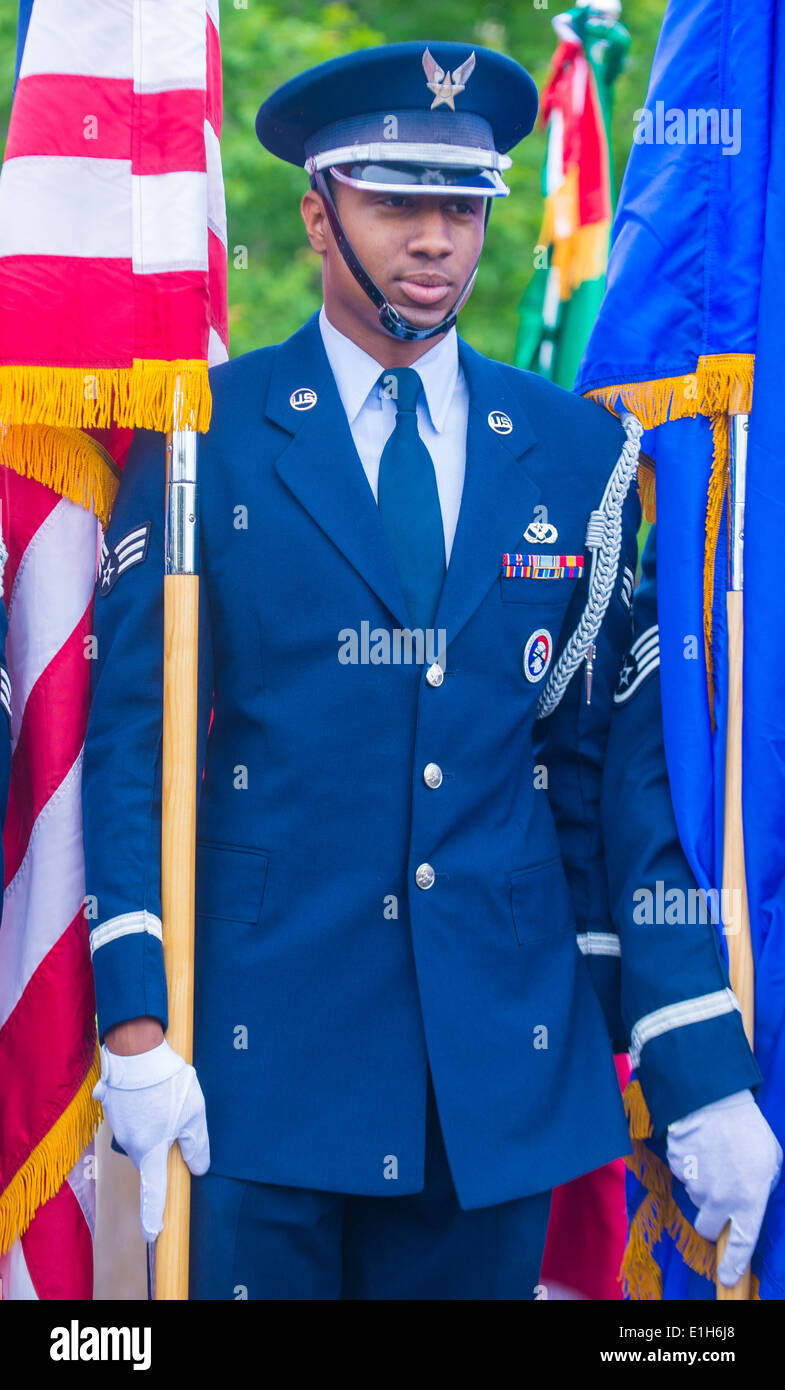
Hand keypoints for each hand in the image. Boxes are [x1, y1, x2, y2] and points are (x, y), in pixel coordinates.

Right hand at [93, 1038, 209, 1242]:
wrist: (136, 1048)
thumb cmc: (168, 1083)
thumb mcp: (194, 1114)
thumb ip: (196, 1145)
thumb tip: (199, 1168)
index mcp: (150, 1150)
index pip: (154, 1191)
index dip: (154, 1214)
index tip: (154, 1233)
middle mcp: (129, 1143)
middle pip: (148, 1157)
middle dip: (162, 1147)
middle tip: (177, 1119)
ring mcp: (117, 1124)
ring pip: (139, 1134)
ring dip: (151, 1124)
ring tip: (164, 1096)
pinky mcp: (110, 1105)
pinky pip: (127, 1114)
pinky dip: (138, 1108)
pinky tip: (146, 1089)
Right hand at [666, 1089, 781, 1285]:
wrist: (711, 1097)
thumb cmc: (747, 1128)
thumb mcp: (770, 1159)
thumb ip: (762, 1186)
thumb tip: (753, 1198)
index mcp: (748, 1199)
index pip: (741, 1243)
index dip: (733, 1264)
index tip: (728, 1278)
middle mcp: (720, 1198)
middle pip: (706, 1226)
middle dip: (711, 1216)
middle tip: (719, 1193)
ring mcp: (695, 1184)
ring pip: (696, 1196)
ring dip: (704, 1183)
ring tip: (715, 1155)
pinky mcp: (677, 1167)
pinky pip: (683, 1175)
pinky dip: (691, 1166)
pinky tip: (701, 1146)